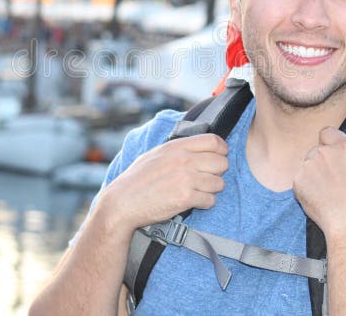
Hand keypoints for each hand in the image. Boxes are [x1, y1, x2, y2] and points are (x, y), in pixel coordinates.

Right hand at [98, 134, 229, 233]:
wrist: (124, 202)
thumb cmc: (137, 179)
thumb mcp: (157, 154)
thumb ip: (179, 149)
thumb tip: (198, 146)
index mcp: (177, 146)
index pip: (214, 141)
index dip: (221, 151)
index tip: (218, 158)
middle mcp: (184, 160)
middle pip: (222, 162)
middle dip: (218, 172)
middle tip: (206, 178)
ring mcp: (186, 179)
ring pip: (219, 183)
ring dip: (211, 190)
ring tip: (197, 192)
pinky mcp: (186, 198)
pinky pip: (210, 200)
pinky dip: (204, 203)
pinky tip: (191, 202)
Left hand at [292, 127, 345, 236]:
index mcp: (342, 148)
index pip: (328, 132)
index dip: (329, 140)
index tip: (334, 152)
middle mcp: (323, 153)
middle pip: (317, 151)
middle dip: (322, 161)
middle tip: (332, 178)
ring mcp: (308, 166)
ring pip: (307, 165)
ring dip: (314, 174)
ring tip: (326, 190)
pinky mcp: (298, 181)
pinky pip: (300, 180)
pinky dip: (306, 187)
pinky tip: (318, 198)